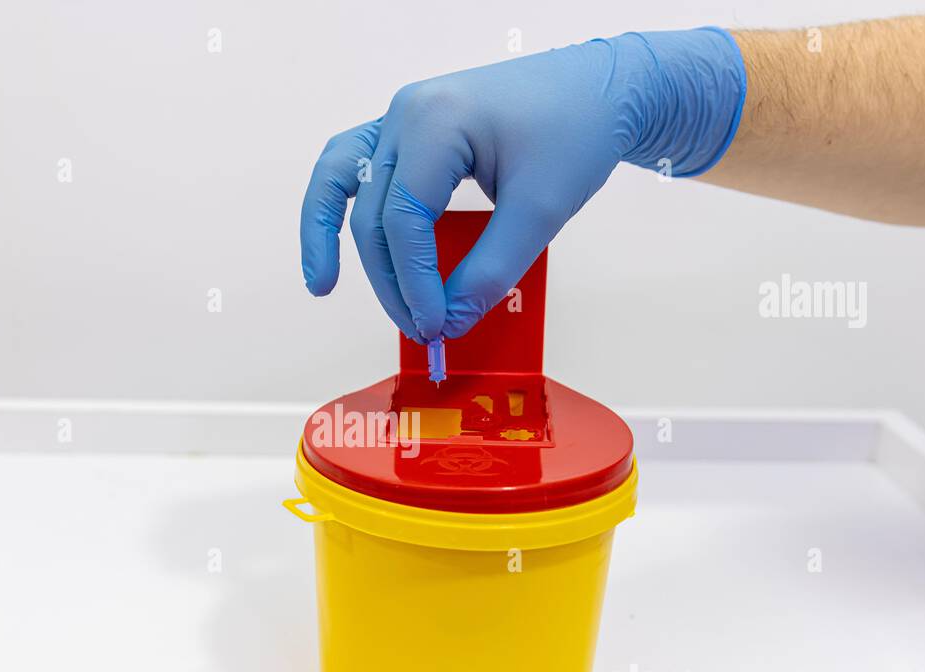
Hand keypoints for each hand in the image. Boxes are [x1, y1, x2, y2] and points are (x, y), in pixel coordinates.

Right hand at [299, 28, 744, 340]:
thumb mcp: (541, 211)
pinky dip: (339, 208)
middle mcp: (407, 113)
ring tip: (322, 286)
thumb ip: (491, 270)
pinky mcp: (409, 130)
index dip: (414, 283)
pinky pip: (354, 167)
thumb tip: (451, 321)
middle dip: (391, 279)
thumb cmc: (578, 132)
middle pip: (373, 213)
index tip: (437, 326)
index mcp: (437, 122)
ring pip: (342, 181)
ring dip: (328, 236)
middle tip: (420, 328)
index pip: (405, 221)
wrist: (602, 90)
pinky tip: (334, 249)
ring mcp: (402, 118)